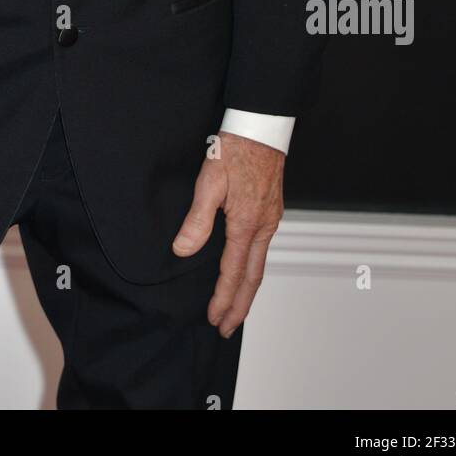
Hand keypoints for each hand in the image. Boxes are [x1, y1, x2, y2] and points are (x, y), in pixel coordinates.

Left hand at [172, 131, 284, 335]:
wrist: (261, 126)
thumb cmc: (235, 149)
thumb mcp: (209, 181)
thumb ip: (197, 219)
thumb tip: (183, 250)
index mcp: (247, 224)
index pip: (233, 272)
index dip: (222, 298)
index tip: (214, 319)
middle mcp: (264, 226)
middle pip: (253, 278)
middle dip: (240, 306)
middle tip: (228, 328)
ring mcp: (271, 218)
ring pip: (260, 264)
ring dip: (247, 290)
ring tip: (236, 308)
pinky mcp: (271, 210)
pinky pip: (263, 249)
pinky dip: (253, 269)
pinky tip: (245, 270)